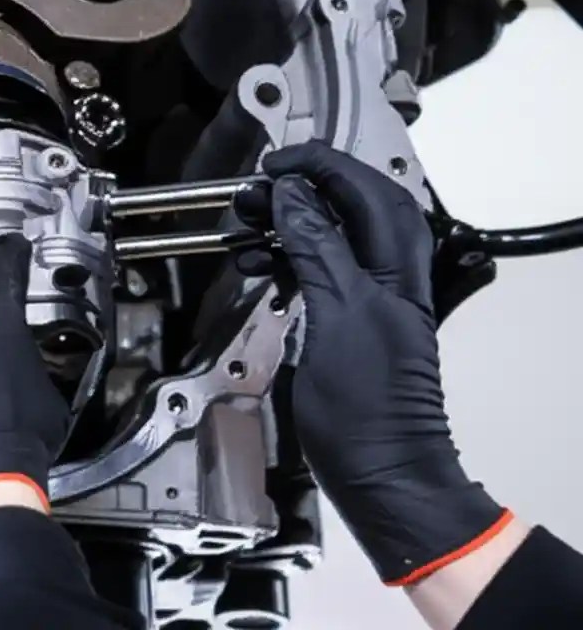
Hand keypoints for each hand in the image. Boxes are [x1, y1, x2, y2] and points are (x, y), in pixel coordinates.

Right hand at [236, 142, 507, 585]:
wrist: (380, 468)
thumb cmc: (367, 405)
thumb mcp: (336, 313)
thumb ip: (316, 247)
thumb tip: (292, 196)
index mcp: (396, 263)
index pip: (360, 185)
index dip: (315, 166)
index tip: (271, 166)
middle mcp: (385, 272)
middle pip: (343, 204)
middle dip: (292, 193)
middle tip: (246, 198)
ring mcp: (365, 295)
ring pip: (323, 236)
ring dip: (280, 227)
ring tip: (240, 233)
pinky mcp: (344, 319)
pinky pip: (313, 268)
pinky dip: (282, 260)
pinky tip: (255, 268)